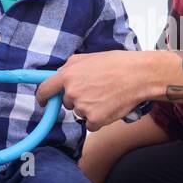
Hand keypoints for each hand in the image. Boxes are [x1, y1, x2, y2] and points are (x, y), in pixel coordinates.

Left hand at [35, 50, 154, 130]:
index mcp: (67, 75)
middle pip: (67, 103)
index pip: (45, 90)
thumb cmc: (117, 64)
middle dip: (77, 99)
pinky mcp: (95, 120)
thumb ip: (70, 66)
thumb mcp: (88, 57)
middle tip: (95, 90)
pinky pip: (91, 124)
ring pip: (80, 113)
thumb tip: (60, 74)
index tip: (44, 101)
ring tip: (106, 95)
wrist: (138, 76)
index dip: (43, 97)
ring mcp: (83, 107)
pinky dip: (99, 119)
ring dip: (90, 109)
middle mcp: (72, 92)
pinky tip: (109, 107)